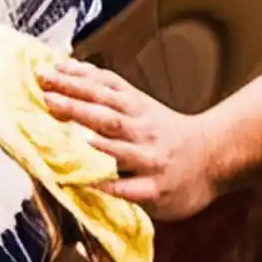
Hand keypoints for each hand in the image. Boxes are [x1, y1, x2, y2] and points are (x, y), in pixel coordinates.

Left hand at [36, 60, 220, 220]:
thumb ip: (107, 95)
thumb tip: (67, 75)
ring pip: (122, 149)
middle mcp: (142, 129)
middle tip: (47, 97)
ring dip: (99, 144)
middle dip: (76, 106)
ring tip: (78, 137)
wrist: (214, 156)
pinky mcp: (155, 187)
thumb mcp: (140, 106)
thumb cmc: (165, 132)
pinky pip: (131, 188)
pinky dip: (112, 186)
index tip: (49, 72)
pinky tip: (92, 184)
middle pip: (107, 114)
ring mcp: (149, 158)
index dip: (77, 79)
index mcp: (136, 107)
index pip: (105, 87)